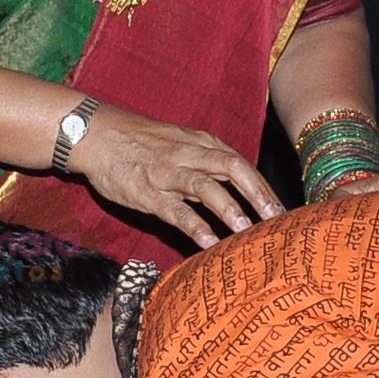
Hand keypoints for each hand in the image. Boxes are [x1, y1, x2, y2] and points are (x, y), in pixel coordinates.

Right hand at [69, 103, 282, 247]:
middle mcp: (189, 154)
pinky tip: (208, 243)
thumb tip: (238, 186)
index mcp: (200, 143)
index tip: (283, 210)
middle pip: (233, 169)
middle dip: (259, 194)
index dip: (264, 187)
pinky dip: (193, 226)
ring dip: (231, 209)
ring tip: (249, 233)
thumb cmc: (139, 142)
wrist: (95, 134)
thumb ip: (207, 162)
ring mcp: (168, 173)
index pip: (241, 164)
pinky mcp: (147, 192)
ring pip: (206, 188)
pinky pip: (174, 210)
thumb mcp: (178, 143)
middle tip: (278, 220)